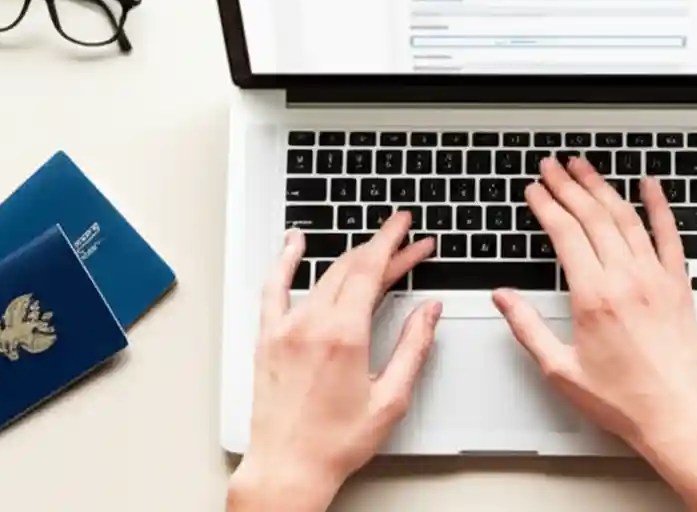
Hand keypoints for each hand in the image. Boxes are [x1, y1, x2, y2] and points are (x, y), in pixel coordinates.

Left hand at [227, 213, 441, 511]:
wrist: (288, 468)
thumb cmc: (335, 443)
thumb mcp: (391, 398)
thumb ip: (414, 347)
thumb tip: (429, 311)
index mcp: (343, 336)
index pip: (372, 270)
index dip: (394, 244)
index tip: (407, 229)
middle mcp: (311, 325)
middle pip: (351, 268)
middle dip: (382, 248)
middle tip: (406, 242)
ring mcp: (285, 328)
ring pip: (321, 275)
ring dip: (350, 256)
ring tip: (372, 246)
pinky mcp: (267, 338)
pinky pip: (273, 288)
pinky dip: (284, 260)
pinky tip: (293, 243)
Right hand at [493, 157, 696, 510]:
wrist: (673, 414)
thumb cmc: (620, 398)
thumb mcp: (559, 368)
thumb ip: (527, 327)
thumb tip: (503, 297)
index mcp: (593, 297)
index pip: (565, 233)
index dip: (546, 206)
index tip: (534, 190)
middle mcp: (626, 280)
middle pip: (592, 216)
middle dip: (568, 186)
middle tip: (552, 166)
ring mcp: (655, 278)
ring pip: (625, 218)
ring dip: (602, 187)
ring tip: (584, 167)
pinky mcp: (678, 284)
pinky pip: (669, 234)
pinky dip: (659, 205)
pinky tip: (650, 185)